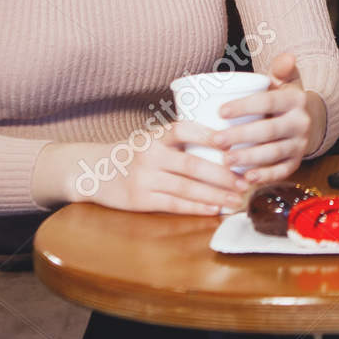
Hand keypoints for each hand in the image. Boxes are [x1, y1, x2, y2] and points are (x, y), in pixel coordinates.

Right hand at [67, 120, 249, 214]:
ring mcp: (143, 178)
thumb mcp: (150, 140)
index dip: (209, 135)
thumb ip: (178, 141)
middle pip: (192, 165)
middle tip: (245, 181)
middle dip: (223, 175)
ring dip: (216, 195)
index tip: (232, 144)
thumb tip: (225, 144)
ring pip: (186, 188)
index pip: (184, 129)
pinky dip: (196, 207)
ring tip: (236, 199)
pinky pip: (174, 204)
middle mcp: (148, 155)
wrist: (93, 172)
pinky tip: (214, 209)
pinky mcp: (140, 199)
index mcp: (153, 135)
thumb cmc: (133, 155)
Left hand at [210, 54, 326, 186]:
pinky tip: (245, 178)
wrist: (306, 120)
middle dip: (241, 136)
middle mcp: (301, 122)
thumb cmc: (282, 99)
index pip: (269, 101)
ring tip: (225, 160)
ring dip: (249, 158)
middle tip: (215, 140)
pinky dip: (264, 176)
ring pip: (274, 153)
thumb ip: (280, 69)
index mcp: (296, 99)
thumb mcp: (283, 81)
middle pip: (269, 130)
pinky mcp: (297, 162)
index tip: (221, 111)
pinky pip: (281, 172)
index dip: (245, 106)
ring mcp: (300, 144)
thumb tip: (287, 56)